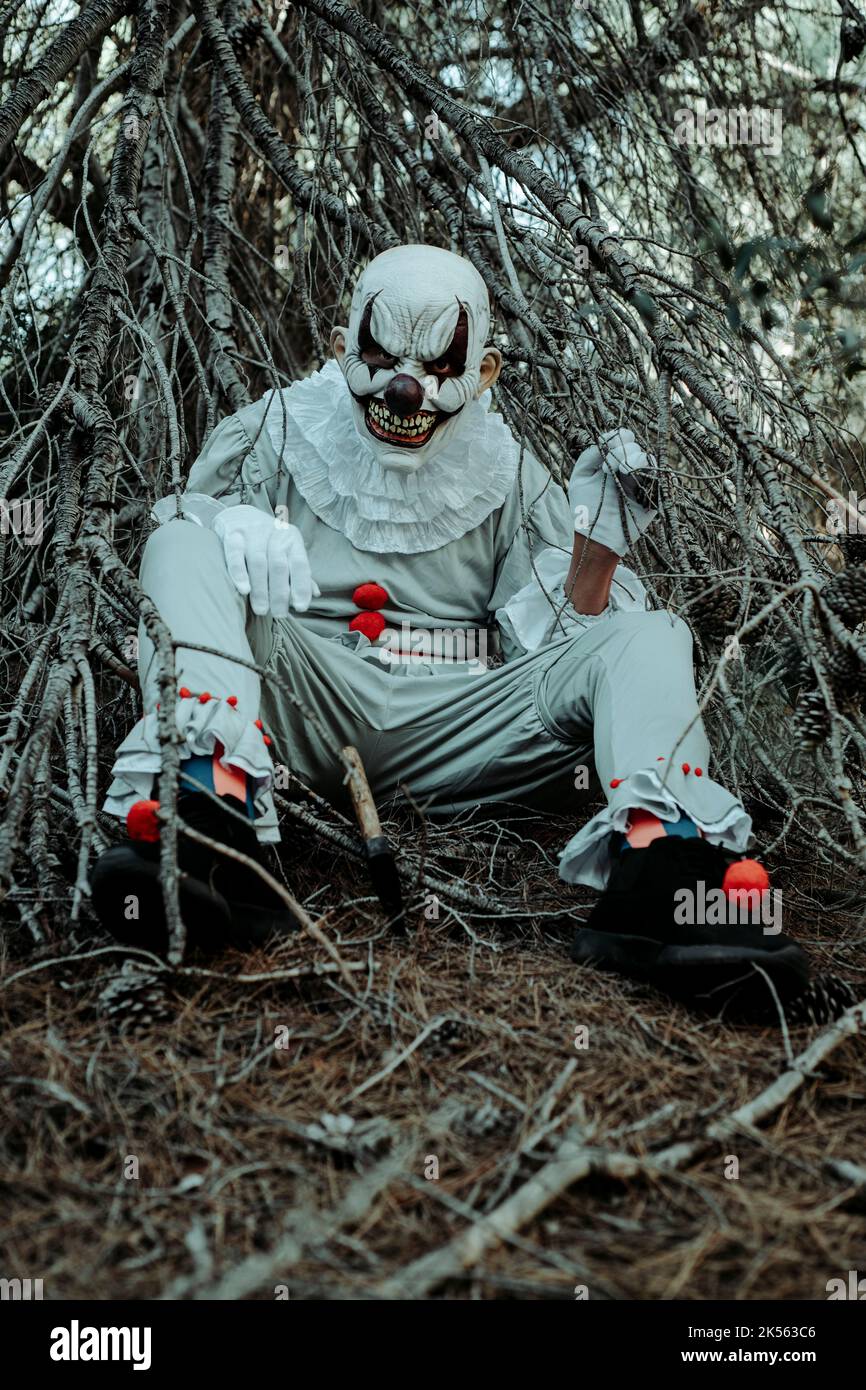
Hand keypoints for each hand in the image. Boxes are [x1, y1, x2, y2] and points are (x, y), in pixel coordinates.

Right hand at [213, 504, 319, 615]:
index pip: (300, 564)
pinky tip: (243, 590)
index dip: (301, 586)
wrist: (238, 514)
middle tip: (278, 614)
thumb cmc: (267, 541)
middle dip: (280, 593)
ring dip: (260, 589)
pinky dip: (239, 572)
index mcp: (292, 539)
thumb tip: (316, 595)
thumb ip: (298, 573)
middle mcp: (274, 533)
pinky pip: (235, 554)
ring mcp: (252, 532)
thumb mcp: (286, 552)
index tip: (300, 608)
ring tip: (261, 609)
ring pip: (258, 562)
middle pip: (279, 565)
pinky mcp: (232, 533)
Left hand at [567, 428, 657, 556]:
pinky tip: (633, 477)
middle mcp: (628, 470)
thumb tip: (608, 440)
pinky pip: (659, 478)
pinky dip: (649, 473)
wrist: (596, 538)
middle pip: (635, 447)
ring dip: (635, 459)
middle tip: (609, 467)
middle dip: (624, 450)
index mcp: (612, 463)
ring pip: (647, 458)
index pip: (623, 439)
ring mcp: (641, 483)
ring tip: (622, 470)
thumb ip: (590, 455)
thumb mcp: (580, 478)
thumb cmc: (585, 509)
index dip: (619, 437)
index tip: (609, 447)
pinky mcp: (653, 497)